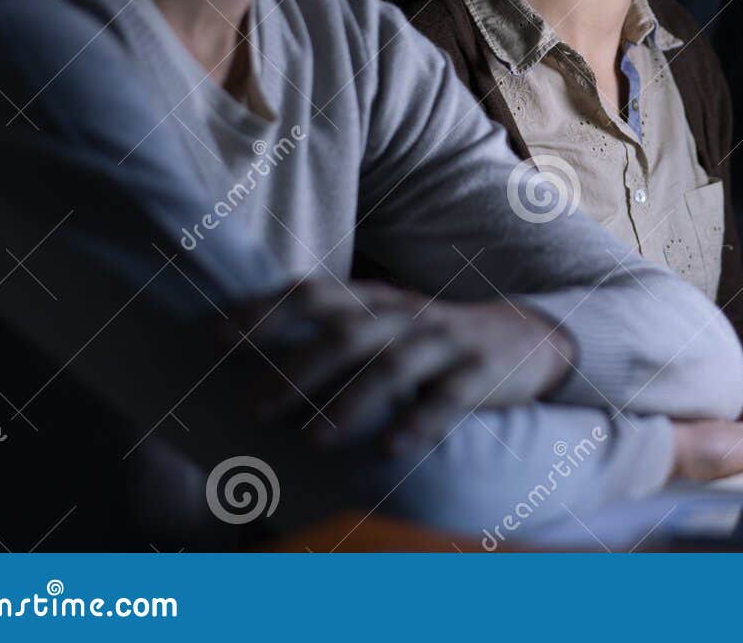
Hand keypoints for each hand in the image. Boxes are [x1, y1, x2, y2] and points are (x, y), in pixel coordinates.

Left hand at [226, 278, 574, 450]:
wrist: (528, 338)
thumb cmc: (435, 340)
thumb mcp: (388, 322)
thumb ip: (335, 329)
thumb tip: (251, 364)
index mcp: (376, 300)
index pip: (312, 294)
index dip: (262, 311)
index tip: (214, 338)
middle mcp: (406, 316)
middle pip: (346, 332)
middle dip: (295, 368)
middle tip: (253, 407)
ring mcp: (446, 342)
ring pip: (393, 366)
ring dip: (349, 402)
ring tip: (312, 438)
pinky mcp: (481, 373)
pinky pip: (448, 398)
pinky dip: (418, 423)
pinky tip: (391, 449)